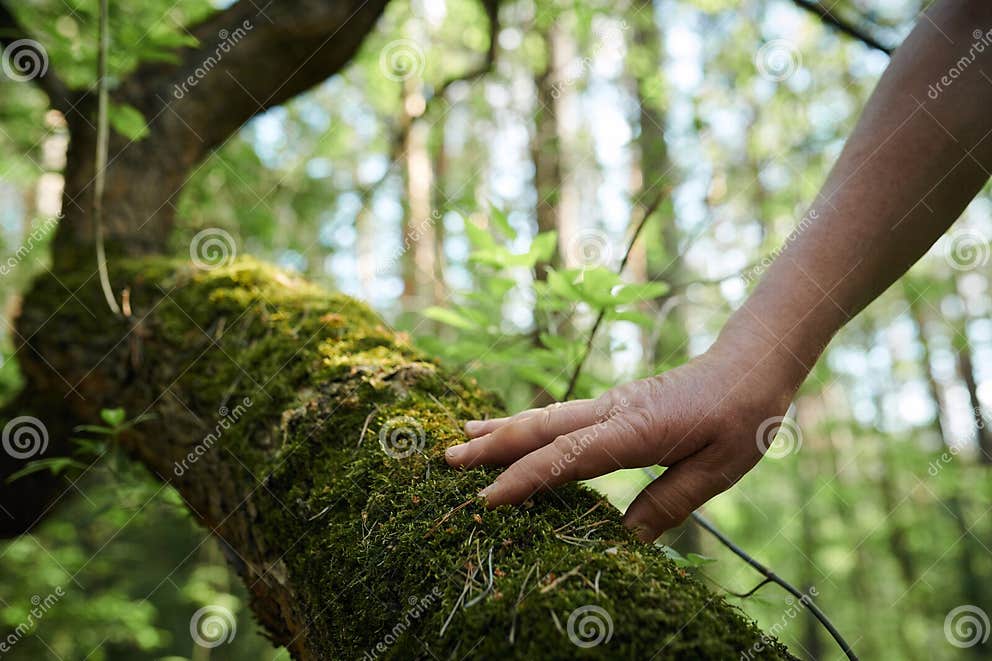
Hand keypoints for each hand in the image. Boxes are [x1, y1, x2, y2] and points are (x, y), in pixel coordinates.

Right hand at [444, 337, 801, 541]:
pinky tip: (515, 429)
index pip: (566, 457)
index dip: (524, 479)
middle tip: (447, 459)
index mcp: (634, 430)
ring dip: (502, 429)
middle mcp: (612, 412)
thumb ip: (668, 503)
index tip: (487, 498)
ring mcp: (611, 404)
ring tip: (461, 437)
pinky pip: (560, 415)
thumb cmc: (740, 417)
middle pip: (541, 428)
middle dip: (493, 446)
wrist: (752, 364)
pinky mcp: (615, 404)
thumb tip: (624, 540)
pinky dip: (527, 424)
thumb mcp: (716, 470)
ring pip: (545, 416)